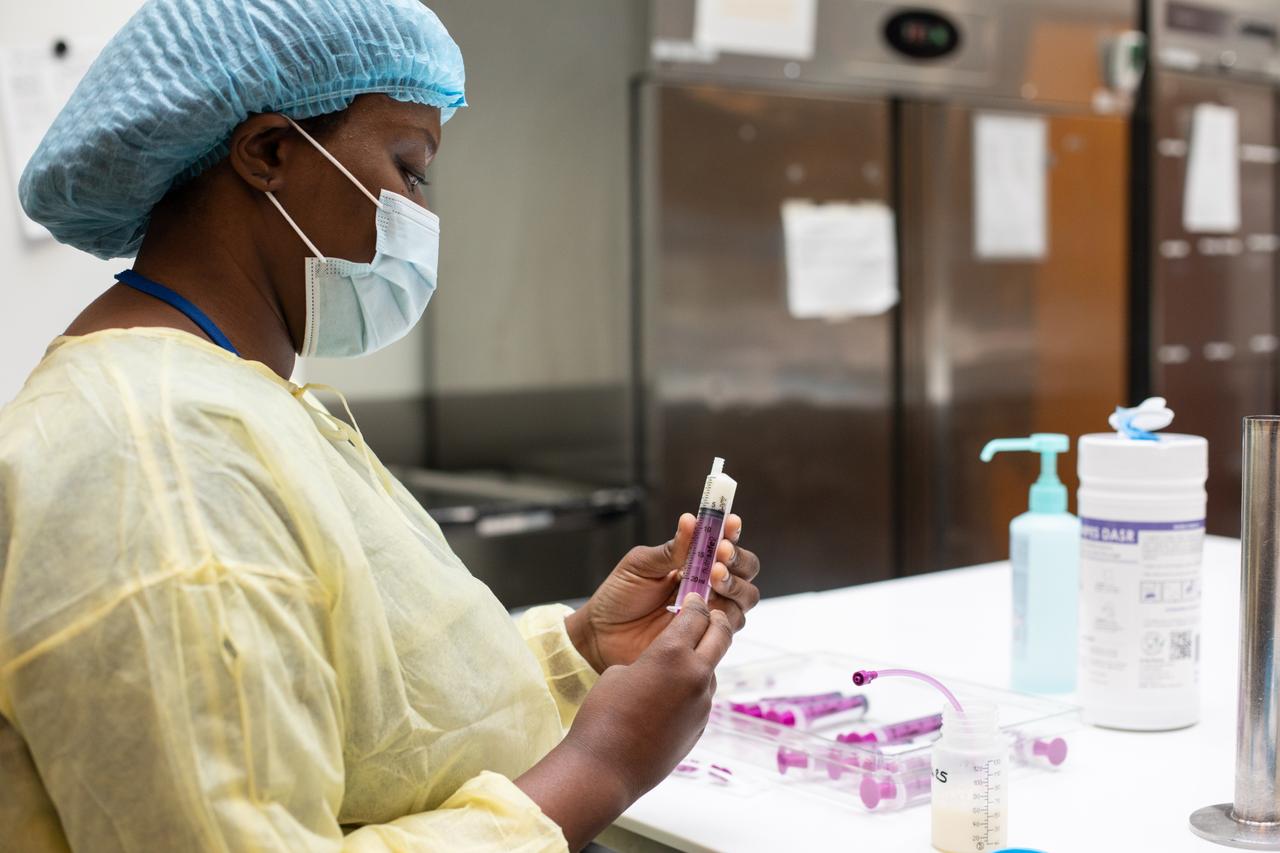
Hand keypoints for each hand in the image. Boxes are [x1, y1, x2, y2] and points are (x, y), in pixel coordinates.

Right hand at [517, 595, 732, 847]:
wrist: (605, 768)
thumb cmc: (602, 716)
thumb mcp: (619, 671)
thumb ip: (649, 660)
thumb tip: (663, 665)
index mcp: (672, 654)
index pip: (696, 615)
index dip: (695, 604)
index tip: (693, 599)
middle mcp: (695, 676)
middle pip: (721, 635)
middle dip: (716, 621)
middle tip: (710, 614)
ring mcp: (702, 704)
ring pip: (711, 670)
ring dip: (702, 660)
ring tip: (680, 662)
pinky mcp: (700, 727)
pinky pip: (702, 698)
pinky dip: (692, 690)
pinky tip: (670, 697)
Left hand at [566, 514, 760, 671]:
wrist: (601, 635)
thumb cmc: (619, 596)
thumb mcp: (641, 566)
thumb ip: (670, 549)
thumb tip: (691, 520)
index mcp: (694, 562)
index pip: (726, 544)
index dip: (732, 533)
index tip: (730, 523)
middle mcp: (708, 586)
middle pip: (746, 571)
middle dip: (739, 560)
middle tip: (720, 556)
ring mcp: (710, 612)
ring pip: (745, 599)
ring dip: (735, 585)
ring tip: (712, 578)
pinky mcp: (705, 638)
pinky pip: (728, 628)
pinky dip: (724, 614)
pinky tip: (706, 607)